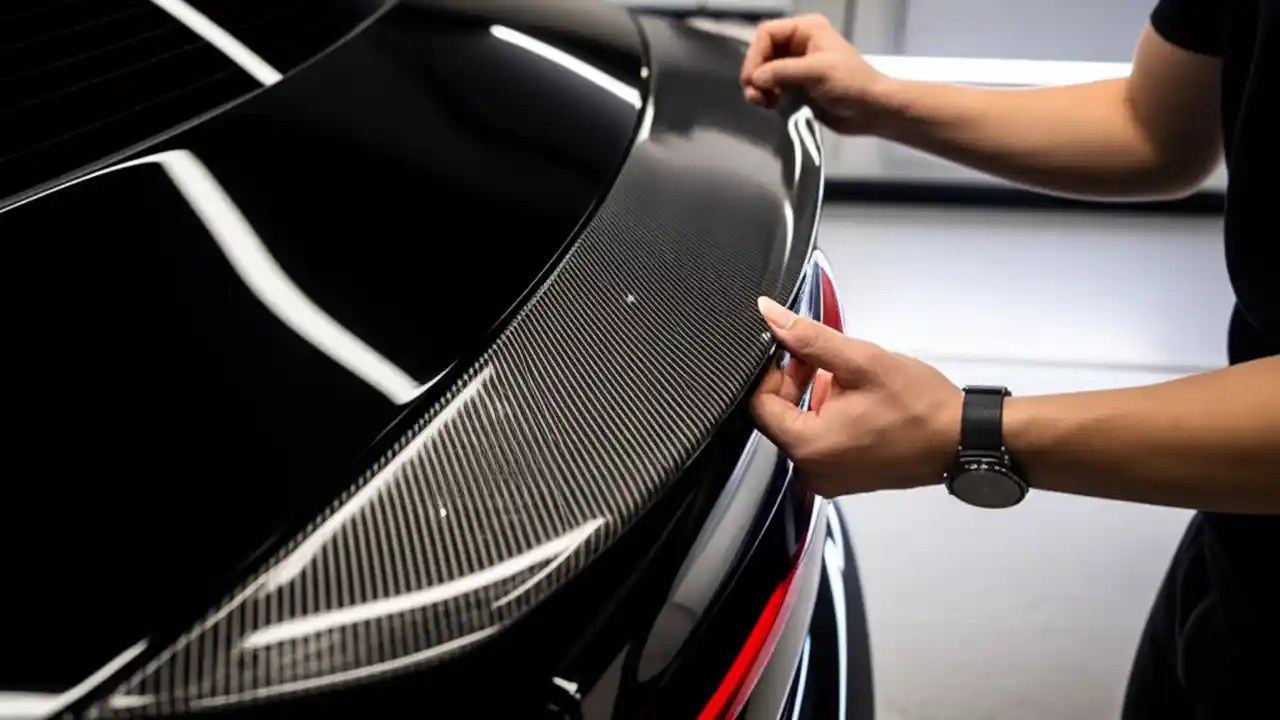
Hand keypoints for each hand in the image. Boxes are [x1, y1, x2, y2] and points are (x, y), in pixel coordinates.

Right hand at [739, 14, 892, 134]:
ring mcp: (797, 65)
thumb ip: (782, 72)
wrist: (871, 110)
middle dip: (756, 73)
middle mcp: (799, 43)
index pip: (767, 33)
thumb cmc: (849, 84)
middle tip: (755, 96)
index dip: (756, 55)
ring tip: (762, 102)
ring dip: (759, 87)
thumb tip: (755, 79)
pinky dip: (767, 95)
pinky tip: (771, 105)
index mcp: (806, 29)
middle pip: (763, 52)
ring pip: (765, 71)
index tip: (753, 80)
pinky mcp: (798, 85)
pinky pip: (772, 86)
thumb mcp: (816, 72)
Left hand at [751, 297, 961, 496]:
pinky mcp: (843, 477)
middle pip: (778, 414)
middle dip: (797, 380)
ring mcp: (828, 478)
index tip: (798, 351)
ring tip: (848, 378)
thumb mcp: (862, 361)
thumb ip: (810, 338)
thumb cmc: (921, 407)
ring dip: (814, 396)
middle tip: (824, 358)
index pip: (761, 402)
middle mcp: (811, 470)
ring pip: (799, 425)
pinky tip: (856, 400)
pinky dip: (828, 416)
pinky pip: (820, 441)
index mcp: (808, 447)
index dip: (775, 370)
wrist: (962, 439)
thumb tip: (771, 316)